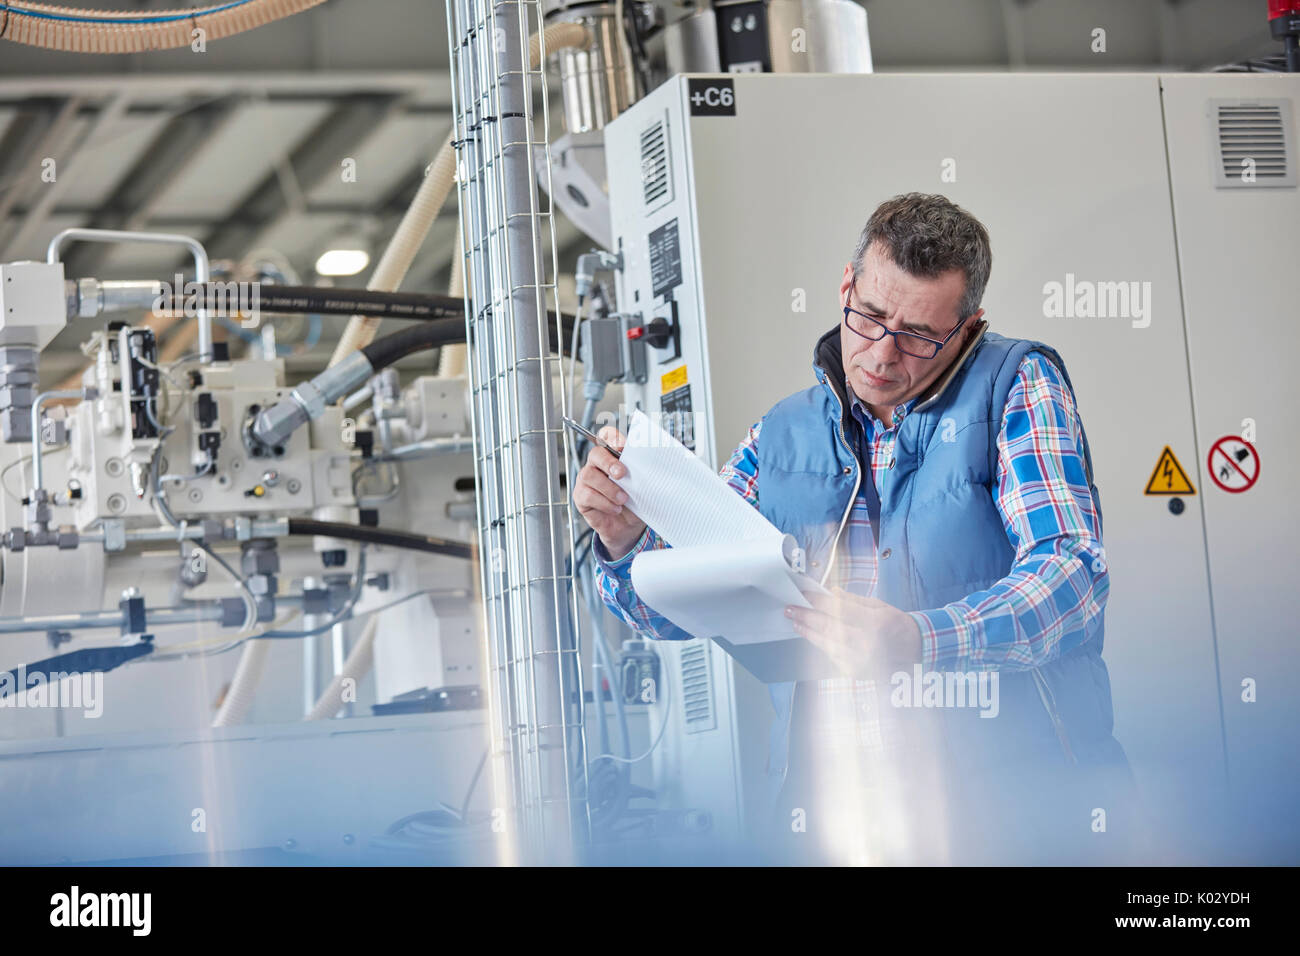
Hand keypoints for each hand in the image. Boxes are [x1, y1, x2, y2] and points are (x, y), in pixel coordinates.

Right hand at [572, 426, 646, 558]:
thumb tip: (652, 463)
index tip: (622, 447)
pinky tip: (615, 508)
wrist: (628, 527)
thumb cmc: (635, 502)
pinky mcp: (581, 497)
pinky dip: (604, 503)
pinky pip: (587, 495)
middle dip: (608, 462)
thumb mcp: (643, 485)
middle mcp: (597, 465)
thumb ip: (643, 472)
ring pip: (589, 475)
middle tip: (622, 474)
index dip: (612, 438)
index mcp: (613, 456)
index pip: (607, 436)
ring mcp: (586, 480)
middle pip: (595, 453)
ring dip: (608, 488)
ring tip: (623, 499)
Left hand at [785, 587, 921, 678]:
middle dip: (806, 616)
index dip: (818, 601)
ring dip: (807, 631)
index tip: (803, 594)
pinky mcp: (854, 672)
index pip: (839, 610)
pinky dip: (819, 643)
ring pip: (826, 644)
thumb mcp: (879, 606)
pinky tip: (810, 634)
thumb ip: (852, 601)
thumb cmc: (898, 626)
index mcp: (874, 624)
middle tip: (790, 608)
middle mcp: (866, 645)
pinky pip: (831, 655)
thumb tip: (829, 592)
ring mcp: (859, 661)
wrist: (916, 653)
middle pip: (828, 628)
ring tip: (795, 621)